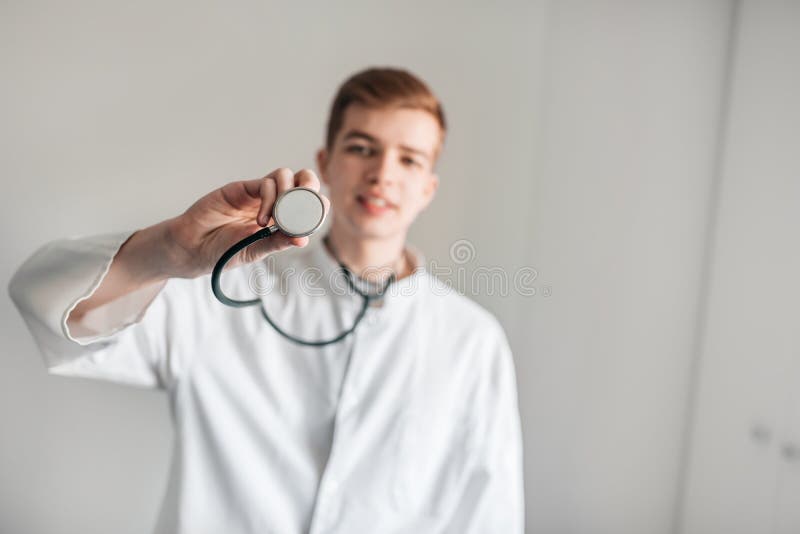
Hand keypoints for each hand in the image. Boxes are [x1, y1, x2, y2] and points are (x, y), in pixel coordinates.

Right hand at [164, 168, 329, 278]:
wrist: (193, 248)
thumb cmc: (225, 251)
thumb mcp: (257, 251)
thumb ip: (278, 242)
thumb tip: (303, 239)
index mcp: (283, 219)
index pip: (309, 204)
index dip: (317, 207)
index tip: (315, 220)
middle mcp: (274, 203)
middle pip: (302, 180)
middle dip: (310, 187)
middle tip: (307, 205)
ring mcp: (258, 194)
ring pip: (285, 175)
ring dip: (288, 194)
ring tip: (276, 219)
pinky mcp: (242, 188)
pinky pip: (264, 183)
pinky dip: (269, 198)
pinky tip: (261, 220)